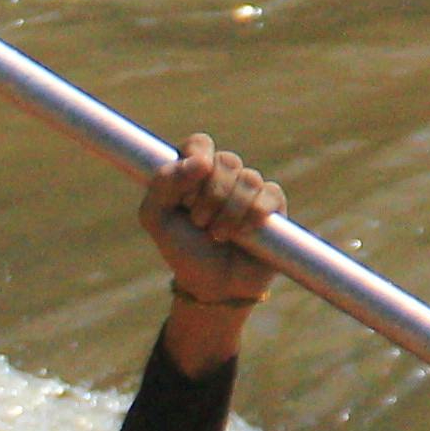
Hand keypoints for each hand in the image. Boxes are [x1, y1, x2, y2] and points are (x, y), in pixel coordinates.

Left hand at [140, 135, 283, 311]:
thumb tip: (201, 161)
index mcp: (194, 172)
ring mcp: (250, 188)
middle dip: (210, 195)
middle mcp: (223, 176)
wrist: (213, 286)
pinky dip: (253, 215)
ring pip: (249, 178)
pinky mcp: (273, 204)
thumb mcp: (156, 219)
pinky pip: (269, 194)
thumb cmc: (184, 250)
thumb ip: (162, 185)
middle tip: (199, 222)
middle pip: (226, 160)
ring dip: (230, 211)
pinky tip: (244, 234)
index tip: (188, 188)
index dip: (196, 159)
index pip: (199, 144)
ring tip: (218, 235)